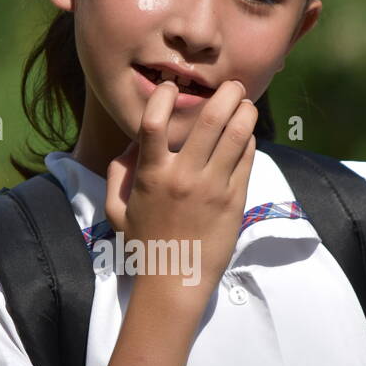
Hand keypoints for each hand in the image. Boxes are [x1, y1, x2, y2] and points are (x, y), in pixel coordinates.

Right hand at [105, 79, 257, 302]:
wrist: (174, 281)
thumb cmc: (143, 244)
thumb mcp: (117, 209)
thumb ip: (119, 172)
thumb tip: (132, 145)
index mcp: (151, 175)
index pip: (153, 123)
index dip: (162, 96)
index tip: (170, 86)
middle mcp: (183, 177)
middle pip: (208, 120)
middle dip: (223, 94)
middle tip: (230, 84)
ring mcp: (213, 187)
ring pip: (236, 135)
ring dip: (244, 111)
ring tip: (245, 102)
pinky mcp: (235, 200)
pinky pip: (247, 159)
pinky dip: (249, 140)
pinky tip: (247, 134)